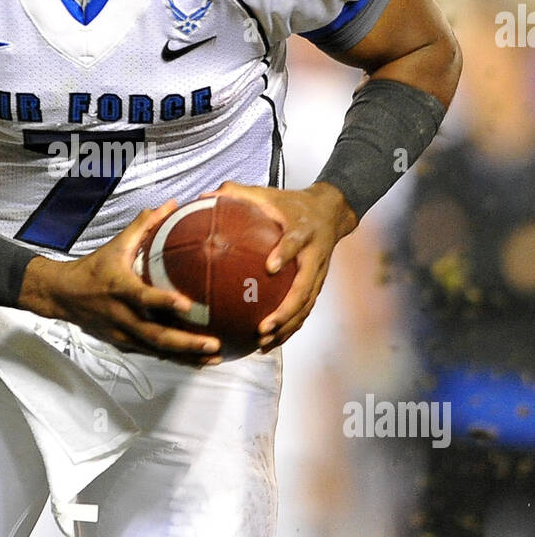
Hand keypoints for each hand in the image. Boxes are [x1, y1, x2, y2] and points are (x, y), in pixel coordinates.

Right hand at [18, 200, 222, 363]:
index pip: (142, 298)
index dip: (164, 303)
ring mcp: (122, 334)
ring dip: (186, 357)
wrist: (62, 295)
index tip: (187, 305)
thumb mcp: (117, 245)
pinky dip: (175, 358)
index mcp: (119, 288)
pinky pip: (152, 353)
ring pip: (157, 351)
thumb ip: (144, 225)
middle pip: (155, 336)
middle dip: (186, 343)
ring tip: (214, 358)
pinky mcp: (123, 344)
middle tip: (213, 344)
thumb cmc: (92, 270)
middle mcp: (121, 316)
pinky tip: (197, 360)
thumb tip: (171, 205)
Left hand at [201, 180, 356, 350]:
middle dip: (286, 311)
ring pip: (305, 306)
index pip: (294, 243)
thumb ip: (238, 193)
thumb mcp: (269, 194)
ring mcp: (317, 275)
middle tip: (263, 326)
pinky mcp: (316, 286)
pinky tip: (268, 342)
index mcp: (303, 232)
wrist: (331, 212)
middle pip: (304, 288)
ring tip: (264, 340)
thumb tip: (204, 196)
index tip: (270, 267)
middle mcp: (313, 257)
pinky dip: (289, 328)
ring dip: (287, 326)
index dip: (285, 254)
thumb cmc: (293, 204)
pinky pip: (304, 311)